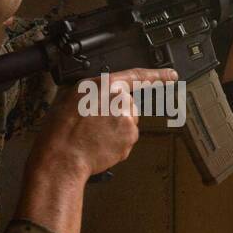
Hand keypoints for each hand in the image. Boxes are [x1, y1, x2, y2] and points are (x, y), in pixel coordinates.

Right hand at [27, 67, 178, 179]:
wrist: (62, 157)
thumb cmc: (61, 129)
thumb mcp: (72, 96)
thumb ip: (95, 91)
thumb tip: (102, 95)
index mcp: (105, 85)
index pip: (137, 76)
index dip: (157, 75)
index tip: (171, 75)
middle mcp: (120, 99)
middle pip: (128, 105)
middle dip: (116, 114)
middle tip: (95, 125)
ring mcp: (128, 119)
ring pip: (128, 123)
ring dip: (116, 129)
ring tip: (94, 136)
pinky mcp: (130, 138)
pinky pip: (127, 139)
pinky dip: (116, 143)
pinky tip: (100, 145)